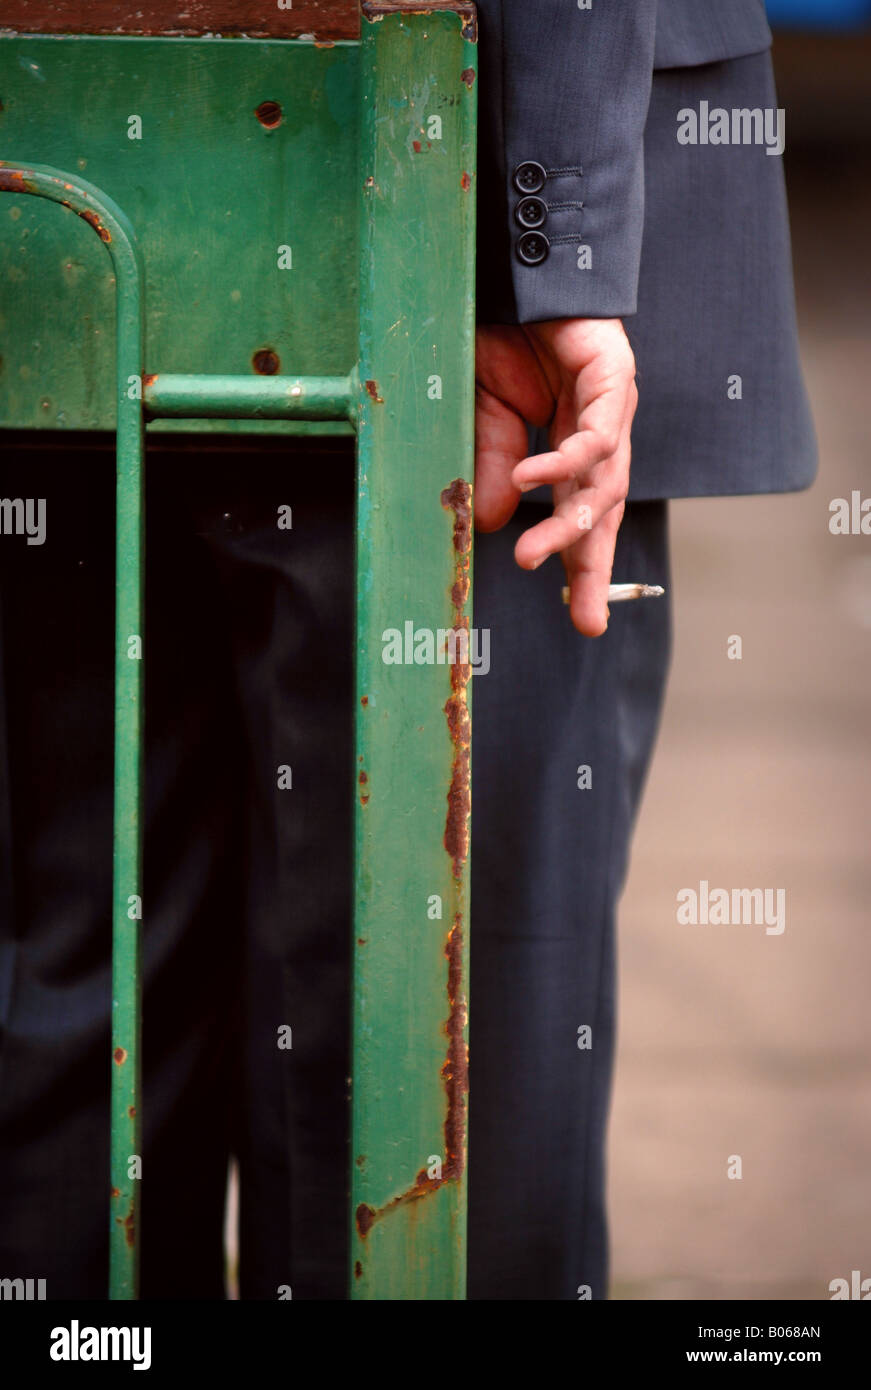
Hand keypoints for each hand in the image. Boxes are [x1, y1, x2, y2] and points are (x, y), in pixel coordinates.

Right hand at [474, 317, 636, 636]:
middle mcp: (600, 432)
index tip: (583, 619)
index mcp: (574, 446)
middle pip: (604, 511)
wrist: (511, 268)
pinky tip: (534, 479)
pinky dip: (563, 461)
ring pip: (603, 482)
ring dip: (569, 524)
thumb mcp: (485, 414)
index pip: (583, 516)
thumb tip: (498, 523)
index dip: (582, 566)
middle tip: (584, 616)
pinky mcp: (613, 375)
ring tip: (534, 558)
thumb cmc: (502, 334)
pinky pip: (594, 434)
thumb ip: (496, 465)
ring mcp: (612, 405)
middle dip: (592, 566)